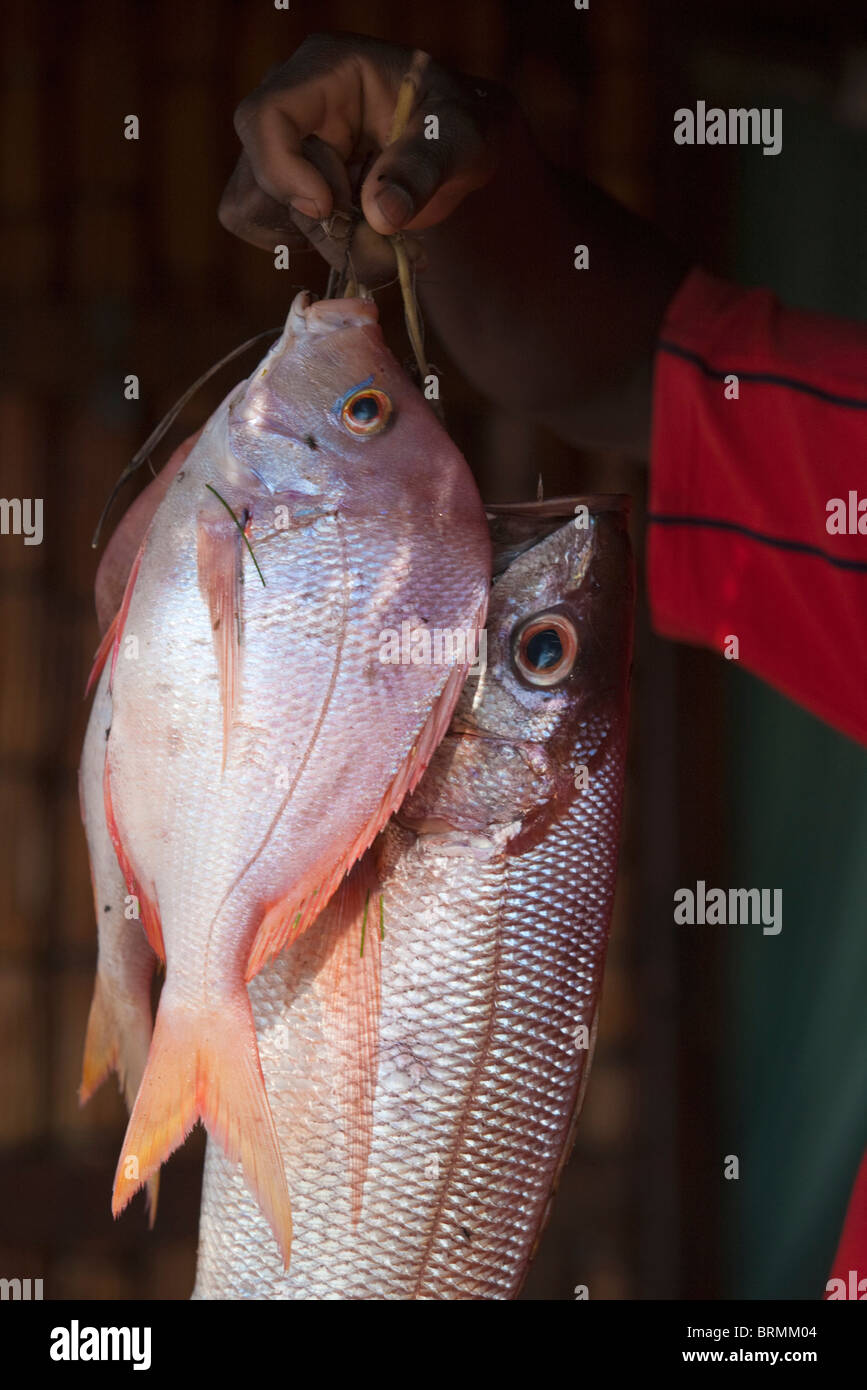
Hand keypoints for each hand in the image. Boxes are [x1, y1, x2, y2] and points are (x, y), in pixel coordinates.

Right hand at [218, 32, 512, 285]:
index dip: (283, 170)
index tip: (327, 208)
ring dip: (323, 242)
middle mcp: (295, 108)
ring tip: (382, 241)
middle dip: (322, 223)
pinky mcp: (290, 189)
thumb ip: (421, 168)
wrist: (454, 152)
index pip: (266, 117)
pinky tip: (365, 240)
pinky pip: (277, 234)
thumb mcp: (458, 137)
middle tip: (385, 242)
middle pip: (262, 180)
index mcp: (327, 71)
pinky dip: (322, 250)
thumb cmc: (457, 128)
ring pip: (261, 215)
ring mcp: (286, 150)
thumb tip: (380, 215)